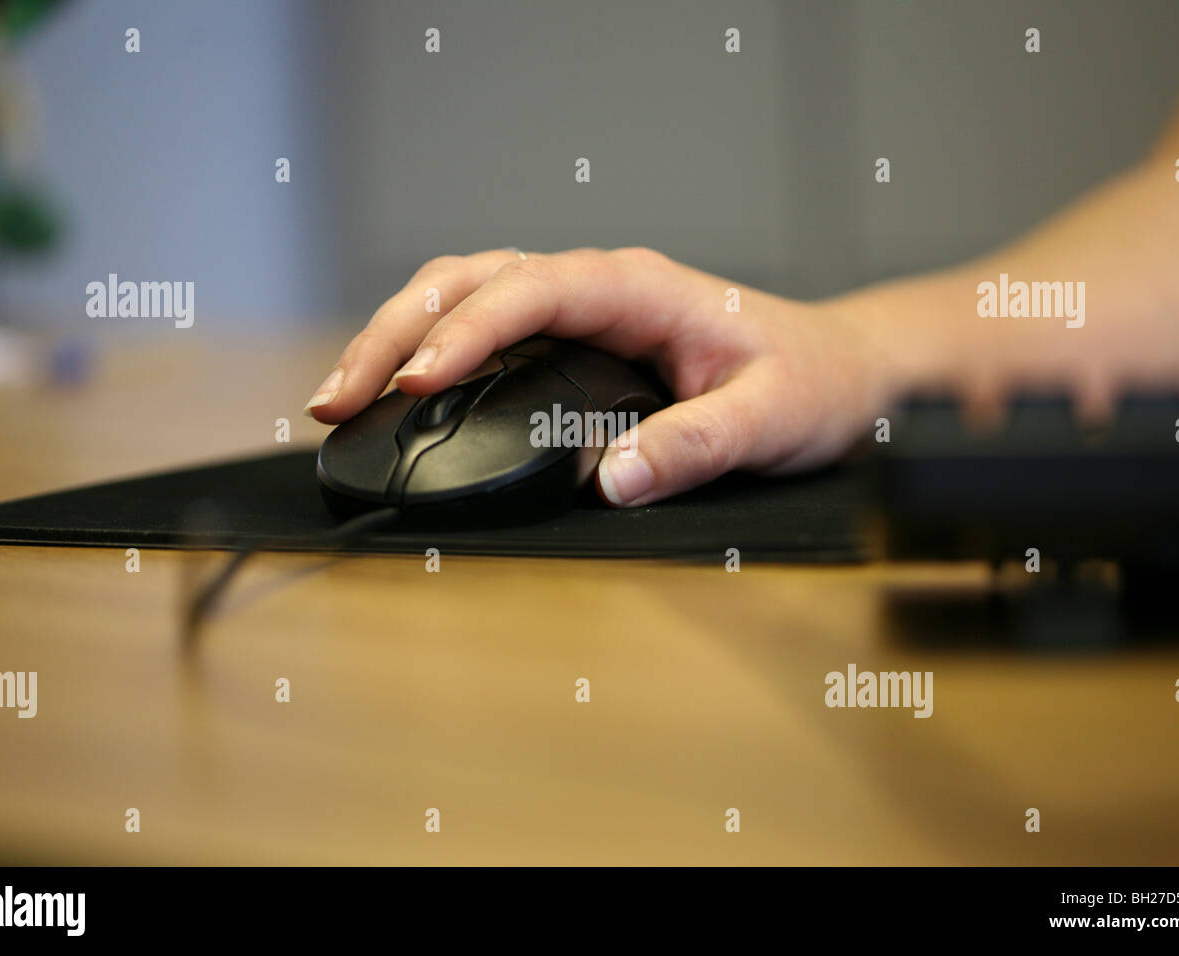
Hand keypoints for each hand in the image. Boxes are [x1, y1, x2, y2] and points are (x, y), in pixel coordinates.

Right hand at [304, 247, 891, 505]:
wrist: (840, 366)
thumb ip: (698, 446)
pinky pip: (486, 325)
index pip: (530, 292)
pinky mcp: (575, 337)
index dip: (466, 332)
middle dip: (396, 331)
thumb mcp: (770, 419)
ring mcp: (582, 308)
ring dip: (399, 334)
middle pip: (471, 280)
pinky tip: (401, 390)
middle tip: (339, 395)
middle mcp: (601, 287)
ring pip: (466, 293)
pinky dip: (431, 348)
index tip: (416, 382)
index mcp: (640, 288)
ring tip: (344, 393)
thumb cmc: (811, 381)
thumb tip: (612, 480)